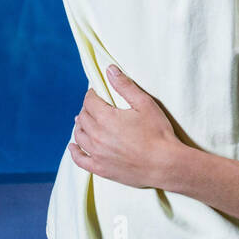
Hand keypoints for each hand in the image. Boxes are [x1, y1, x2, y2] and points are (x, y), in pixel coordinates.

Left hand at [68, 66, 183, 189]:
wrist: (165, 164)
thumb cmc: (158, 133)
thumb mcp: (145, 104)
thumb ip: (125, 86)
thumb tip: (109, 70)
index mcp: (106, 118)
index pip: (89, 102)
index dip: (92, 95)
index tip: (97, 93)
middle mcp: (97, 136)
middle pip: (83, 118)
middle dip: (87, 109)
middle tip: (95, 106)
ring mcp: (97, 154)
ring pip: (79, 136)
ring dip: (80, 126)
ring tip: (85, 121)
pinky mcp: (101, 169)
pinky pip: (80, 160)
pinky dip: (74, 151)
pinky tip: (73, 146)